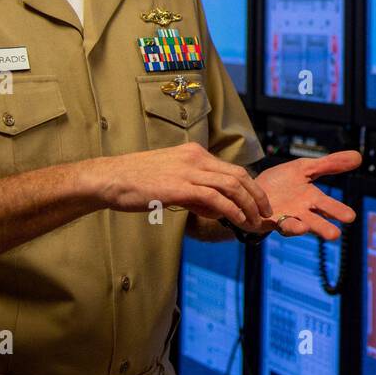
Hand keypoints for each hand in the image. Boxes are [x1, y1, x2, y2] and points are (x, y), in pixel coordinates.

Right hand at [93, 143, 273, 228]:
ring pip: (231, 185)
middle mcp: (195, 158)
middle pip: (238, 175)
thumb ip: (195, 192)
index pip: (232, 169)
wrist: (109, 178)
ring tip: (255, 221)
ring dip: (248, 205)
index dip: (250, 187)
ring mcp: (188, 170)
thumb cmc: (135, 182)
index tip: (259, 203)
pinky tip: (238, 220)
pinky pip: (214, 198)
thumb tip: (216, 208)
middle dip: (257, 196)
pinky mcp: (180, 186)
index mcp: (194, 153)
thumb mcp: (171, 181)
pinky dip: (231, 209)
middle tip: (266, 213)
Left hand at [252, 149, 360, 240]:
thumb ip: (330, 164)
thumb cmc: (281, 182)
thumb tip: (359, 156)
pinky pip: (280, 225)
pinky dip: (289, 227)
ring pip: (299, 226)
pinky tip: (295, 225)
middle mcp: (301, 212)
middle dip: (324, 227)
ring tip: (318, 235)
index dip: (338, 211)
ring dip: (305, 231)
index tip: (350, 217)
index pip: (328, 205)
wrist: (252, 189)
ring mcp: (286, 217)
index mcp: (311, 199)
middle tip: (336, 235)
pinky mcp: (269, 221)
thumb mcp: (305, 168)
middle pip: (316, 220)